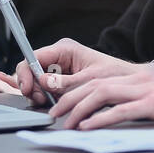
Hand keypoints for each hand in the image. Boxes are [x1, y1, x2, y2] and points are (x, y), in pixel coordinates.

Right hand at [12, 38, 145, 105]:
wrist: (127, 83)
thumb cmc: (114, 75)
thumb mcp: (90, 79)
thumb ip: (66, 82)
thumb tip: (43, 81)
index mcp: (64, 49)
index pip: (33, 57)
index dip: (26, 73)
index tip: (28, 89)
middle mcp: (59, 57)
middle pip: (31, 71)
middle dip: (33, 87)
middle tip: (42, 101)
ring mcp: (58, 69)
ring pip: (36, 82)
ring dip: (39, 94)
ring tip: (50, 103)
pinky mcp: (60, 81)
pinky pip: (44, 89)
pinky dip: (45, 98)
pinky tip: (53, 103)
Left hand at [51, 72, 153, 128]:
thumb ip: (136, 97)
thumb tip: (114, 110)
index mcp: (136, 76)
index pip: (97, 77)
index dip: (75, 88)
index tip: (60, 101)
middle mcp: (136, 78)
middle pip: (93, 84)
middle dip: (69, 98)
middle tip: (55, 113)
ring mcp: (144, 90)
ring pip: (101, 94)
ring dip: (79, 109)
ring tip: (66, 123)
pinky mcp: (152, 103)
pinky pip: (120, 111)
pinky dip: (100, 119)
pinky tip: (88, 127)